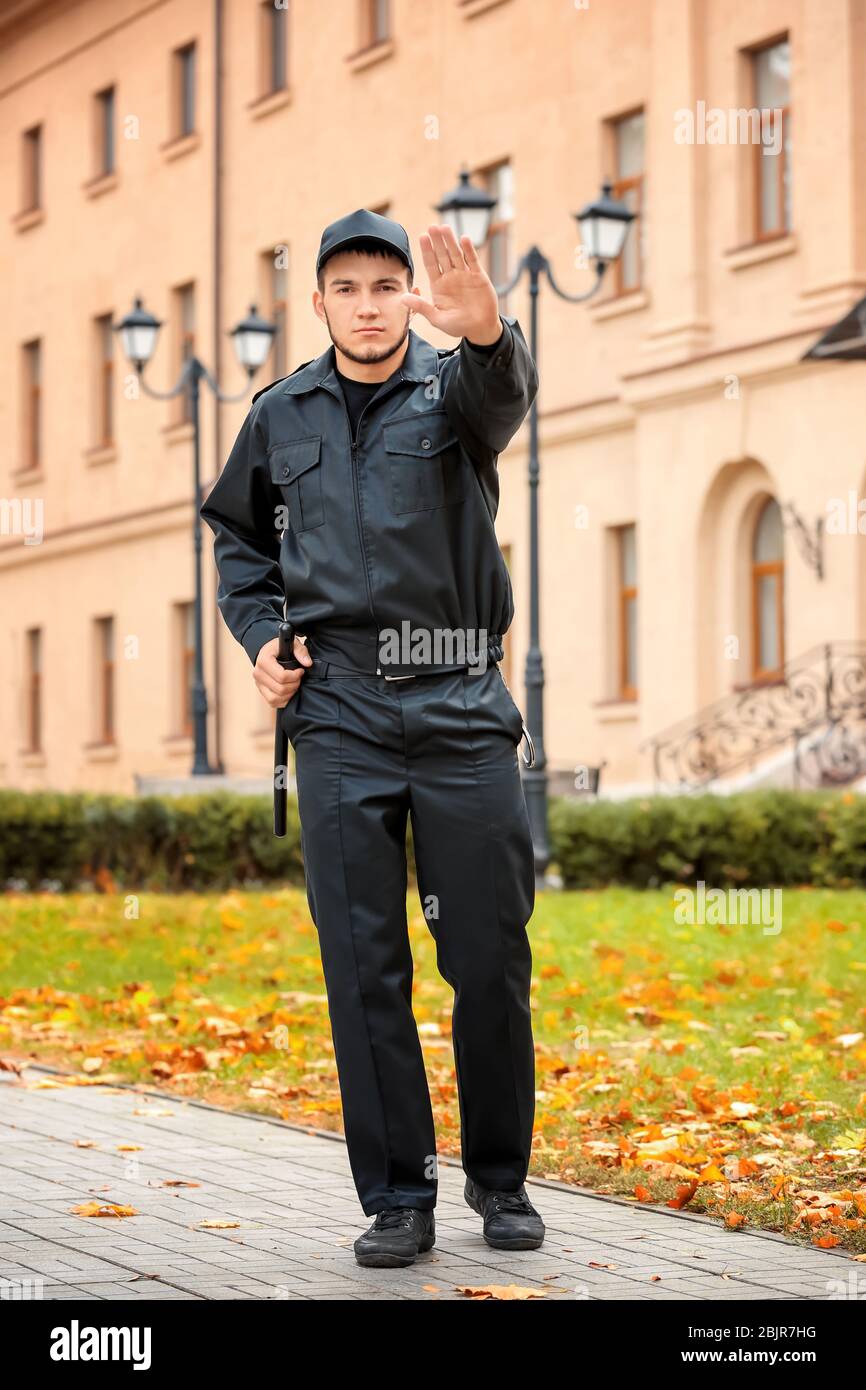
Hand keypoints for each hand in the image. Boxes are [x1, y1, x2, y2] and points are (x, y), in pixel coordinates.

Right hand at [254, 634, 311, 708]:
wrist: (269, 652)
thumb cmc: (280, 648)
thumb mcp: (292, 644)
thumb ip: (301, 651)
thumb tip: (307, 663)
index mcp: (264, 661)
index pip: (282, 676)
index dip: (295, 676)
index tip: (300, 671)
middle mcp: (258, 674)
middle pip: (280, 689)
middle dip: (294, 685)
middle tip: (298, 678)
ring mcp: (259, 684)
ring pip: (275, 698)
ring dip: (289, 693)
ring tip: (294, 684)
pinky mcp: (261, 691)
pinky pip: (273, 702)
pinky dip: (283, 699)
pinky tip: (289, 690)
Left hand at [401, 223, 501, 343]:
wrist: (481, 329)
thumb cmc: (459, 326)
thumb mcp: (437, 319)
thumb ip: (421, 307)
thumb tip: (402, 298)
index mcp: (438, 285)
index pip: (430, 264)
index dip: (426, 251)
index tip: (422, 237)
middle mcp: (450, 277)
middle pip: (442, 255)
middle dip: (437, 241)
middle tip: (432, 227)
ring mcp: (464, 275)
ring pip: (456, 254)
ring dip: (451, 241)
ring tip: (445, 228)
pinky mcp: (478, 276)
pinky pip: (472, 260)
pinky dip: (469, 250)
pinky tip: (464, 239)